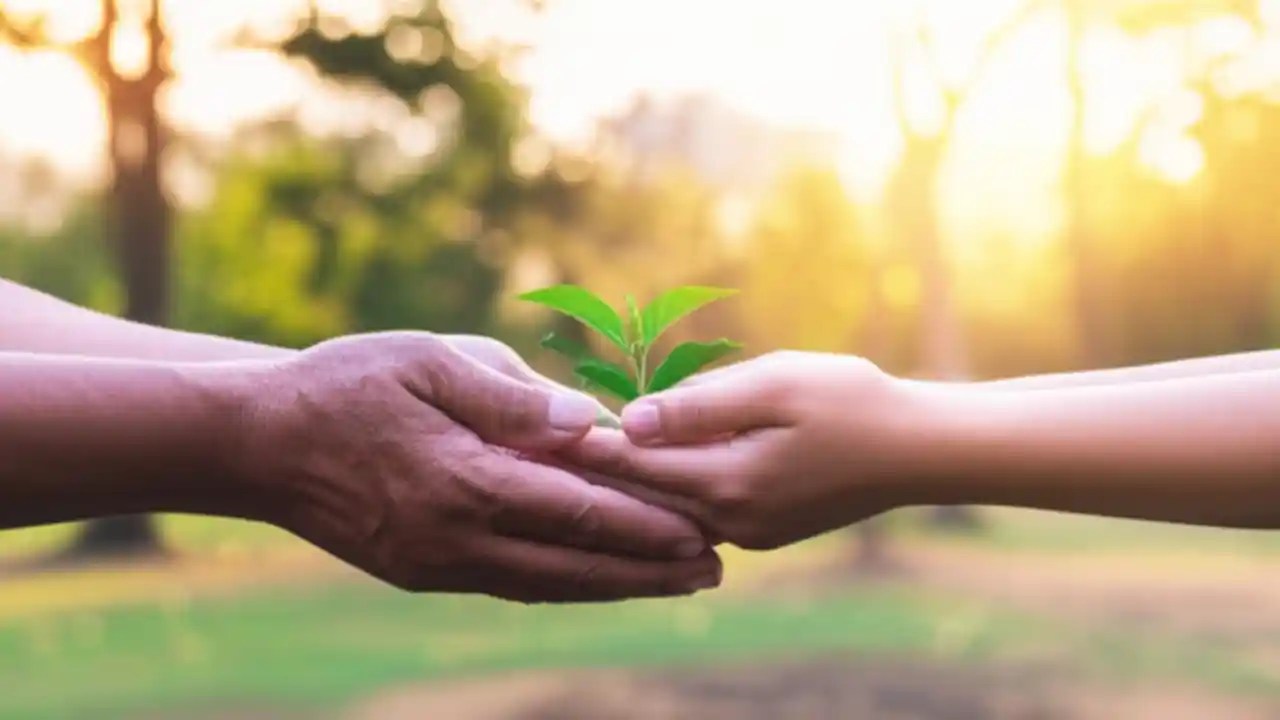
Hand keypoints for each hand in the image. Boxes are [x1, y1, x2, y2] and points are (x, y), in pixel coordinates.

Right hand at [225, 332, 718, 601]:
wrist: (258, 442)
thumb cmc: (346, 384)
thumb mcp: (428, 360)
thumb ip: (510, 396)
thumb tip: (587, 422)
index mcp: (465, 481)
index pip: (580, 510)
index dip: (648, 523)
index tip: (704, 529)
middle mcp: (457, 537)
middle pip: (576, 562)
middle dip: (649, 569)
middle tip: (713, 572)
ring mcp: (438, 563)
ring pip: (547, 582)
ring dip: (615, 585)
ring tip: (673, 585)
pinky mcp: (423, 571)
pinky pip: (510, 583)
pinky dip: (564, 584)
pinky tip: (595, 580)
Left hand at [567, 352, 937, 549]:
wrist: (920, 450)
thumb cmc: (852, 401)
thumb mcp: (774, 384)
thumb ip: (700, 404)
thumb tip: (631, 420)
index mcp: (728, 484)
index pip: (634, 467)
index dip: (583, 446)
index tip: (534, 430)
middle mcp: (730, 521)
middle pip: (641, 494)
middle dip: (593, 468)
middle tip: (537, 444)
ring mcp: (749, 532)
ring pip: (667, 506)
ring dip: (629, 479)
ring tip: (577, 454)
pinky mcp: (764, 529)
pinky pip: (698, 509)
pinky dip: (667, 487)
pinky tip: (645, 465)